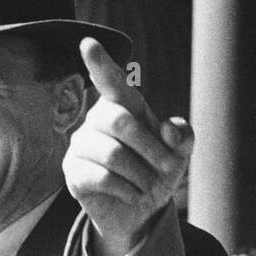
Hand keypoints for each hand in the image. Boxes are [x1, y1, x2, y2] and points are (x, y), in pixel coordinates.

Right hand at [64, 38, 193, 255]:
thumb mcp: (179, 154)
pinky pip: (100, 177)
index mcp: (123, 106)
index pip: (111, 81)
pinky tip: (134, 195)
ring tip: (149, 187)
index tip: (89, 43)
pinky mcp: (72, 171)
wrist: (141, 212)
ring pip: (111, 154)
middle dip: (150, 148)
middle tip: (168, 168)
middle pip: (120, 121)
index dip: (100, 63)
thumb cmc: (157, 174)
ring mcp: (81, 145)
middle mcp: (97, 120)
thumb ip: (182, 137)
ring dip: (141, 175)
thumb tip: (169, 128)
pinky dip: (127, 190)